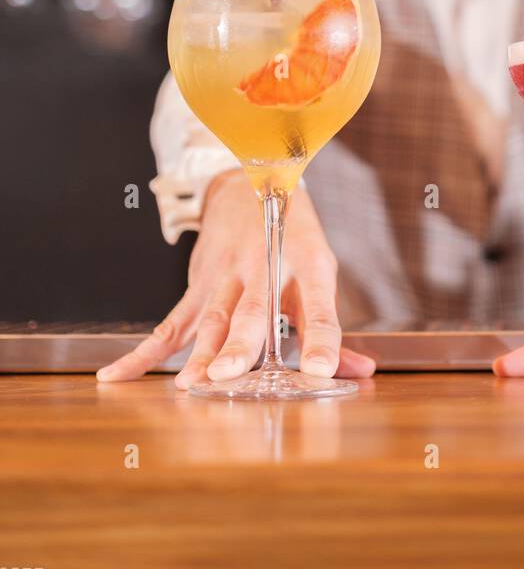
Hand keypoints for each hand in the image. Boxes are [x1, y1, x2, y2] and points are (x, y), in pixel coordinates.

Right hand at [97, 170, 374, 385]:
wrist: (249, 183)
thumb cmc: (292, 238)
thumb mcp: (320, 273)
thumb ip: (332, 329)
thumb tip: (361, 372)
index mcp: (308, 266)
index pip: (319, 308)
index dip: (322, 341)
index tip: (321, 372)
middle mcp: (264, 268)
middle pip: (251, 313)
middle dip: (239, 345)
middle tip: (229, 374)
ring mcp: (226, 275)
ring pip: (209, 319)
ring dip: (199, 353)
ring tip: (191, 385)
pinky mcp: (197, 285)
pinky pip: (169, 324)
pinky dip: (142, 352)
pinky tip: (117, 375)